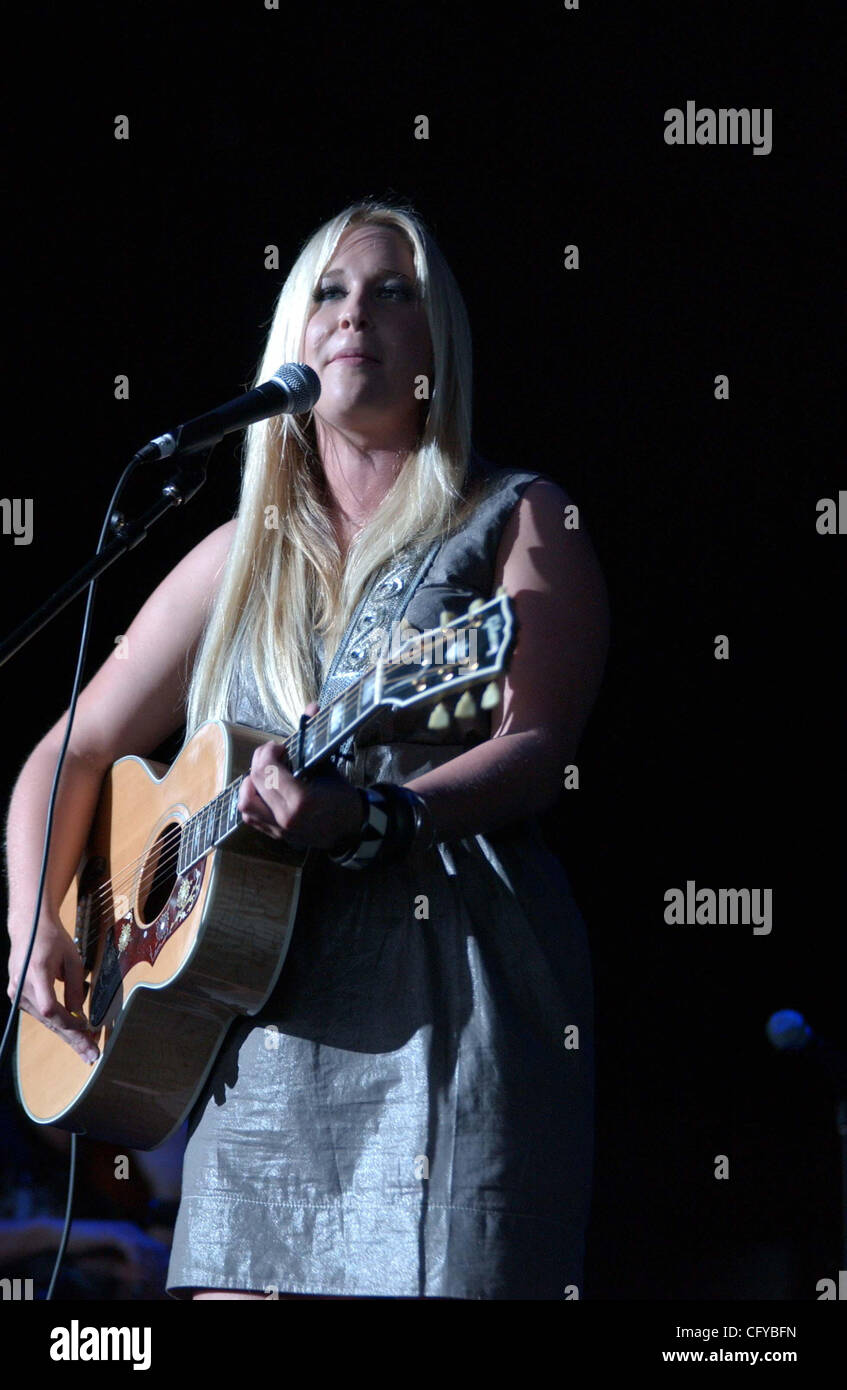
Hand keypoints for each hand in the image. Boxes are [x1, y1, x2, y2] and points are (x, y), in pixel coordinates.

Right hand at [7, 918, 99, 1064]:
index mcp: (36, 973)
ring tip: (86, 1047)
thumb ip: (76, 987)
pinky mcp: (18, 996)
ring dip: (66, 1033)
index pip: (49, 1007)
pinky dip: (57, 1022)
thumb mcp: (72, 959)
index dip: (69, 1021)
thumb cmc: (52, 939)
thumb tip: (79, 1013)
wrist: (29, 927)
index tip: (87, 1027)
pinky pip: (40, 1014)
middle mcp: (22, 986)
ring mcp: (17, 993)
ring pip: (45, 1020)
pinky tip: (73, 1031)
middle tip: (91, 1055)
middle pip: (49, 1020)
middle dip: (72, 1038)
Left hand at [238, 703, 363, 851]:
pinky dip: (251, 800)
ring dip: (251, 783)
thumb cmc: (342, 797)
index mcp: (301, 800)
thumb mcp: (329, 767)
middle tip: (272, 754)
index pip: (267, 770)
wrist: (352, 828)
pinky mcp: (275, 834)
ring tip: (265, 773)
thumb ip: (315, 737)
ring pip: (246, 802)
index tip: (280, 747)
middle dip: (260, 761)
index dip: (269, 752)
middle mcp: (286, 817)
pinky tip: (263, 789)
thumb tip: (312, 706)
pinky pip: (251, 817)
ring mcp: (279, 829)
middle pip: (255, 781)